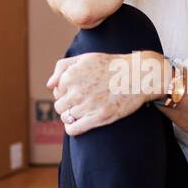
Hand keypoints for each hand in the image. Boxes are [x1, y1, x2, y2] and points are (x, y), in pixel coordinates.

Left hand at [45, 51, 161, 135]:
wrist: (138, 75)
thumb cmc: (112, 66)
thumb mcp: (85, 58)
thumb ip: (62, 67)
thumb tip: (49, 85)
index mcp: (71, 75)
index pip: (57, 92)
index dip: (66, 93)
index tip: (78, 92)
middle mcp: (77, 90)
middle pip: (59, 107)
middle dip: (67, 106)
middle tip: (82, 103)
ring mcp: (88, 105)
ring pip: (66, 118)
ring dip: (72, 117)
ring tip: (85, 111)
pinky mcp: (99, 117)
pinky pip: (73, 129)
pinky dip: (72, 129)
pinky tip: (80, 124)